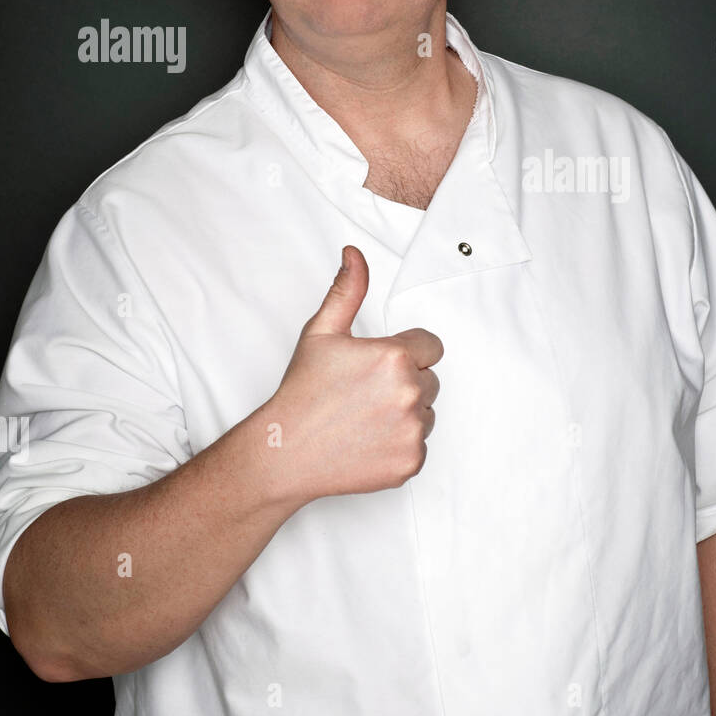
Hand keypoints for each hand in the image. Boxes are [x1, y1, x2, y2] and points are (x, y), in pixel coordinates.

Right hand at [260, 245, 442, 504]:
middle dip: (405, 382)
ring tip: (364, 417)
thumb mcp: (322, 333)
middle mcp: (410, 393)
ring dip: (405, 413)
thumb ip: (347, 291)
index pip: (431, 346)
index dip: (406, 353)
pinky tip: (367, 441)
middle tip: (364, 393)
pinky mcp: (411, 461)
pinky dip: (400, 444)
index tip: (377, 366)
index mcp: (394, 357)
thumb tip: (354, 255)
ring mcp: (412, 430)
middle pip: (430, 379)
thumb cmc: (302, 393)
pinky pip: (420, 444)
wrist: (284, 453)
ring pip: (427, 412)